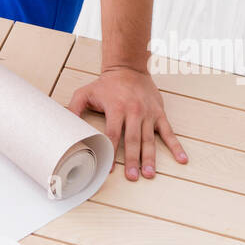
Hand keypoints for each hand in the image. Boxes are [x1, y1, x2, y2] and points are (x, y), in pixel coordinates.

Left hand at [67, 66, 187, 179]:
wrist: (128, 67)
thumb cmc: (105, 84)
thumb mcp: (85, 92)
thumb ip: (73, 108)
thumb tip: (63, 123)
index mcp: (116, 108)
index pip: (113, 134)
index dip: (111, 151)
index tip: (110, 168)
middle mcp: (134, 111)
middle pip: (133, 140)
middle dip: (132, 160)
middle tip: (133, 177)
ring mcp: (148, 113)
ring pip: (149, 139)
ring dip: (150, 158)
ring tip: (150, 174)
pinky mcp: (159, 113)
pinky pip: (169, 132)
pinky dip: (176, 146)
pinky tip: (181, 159)